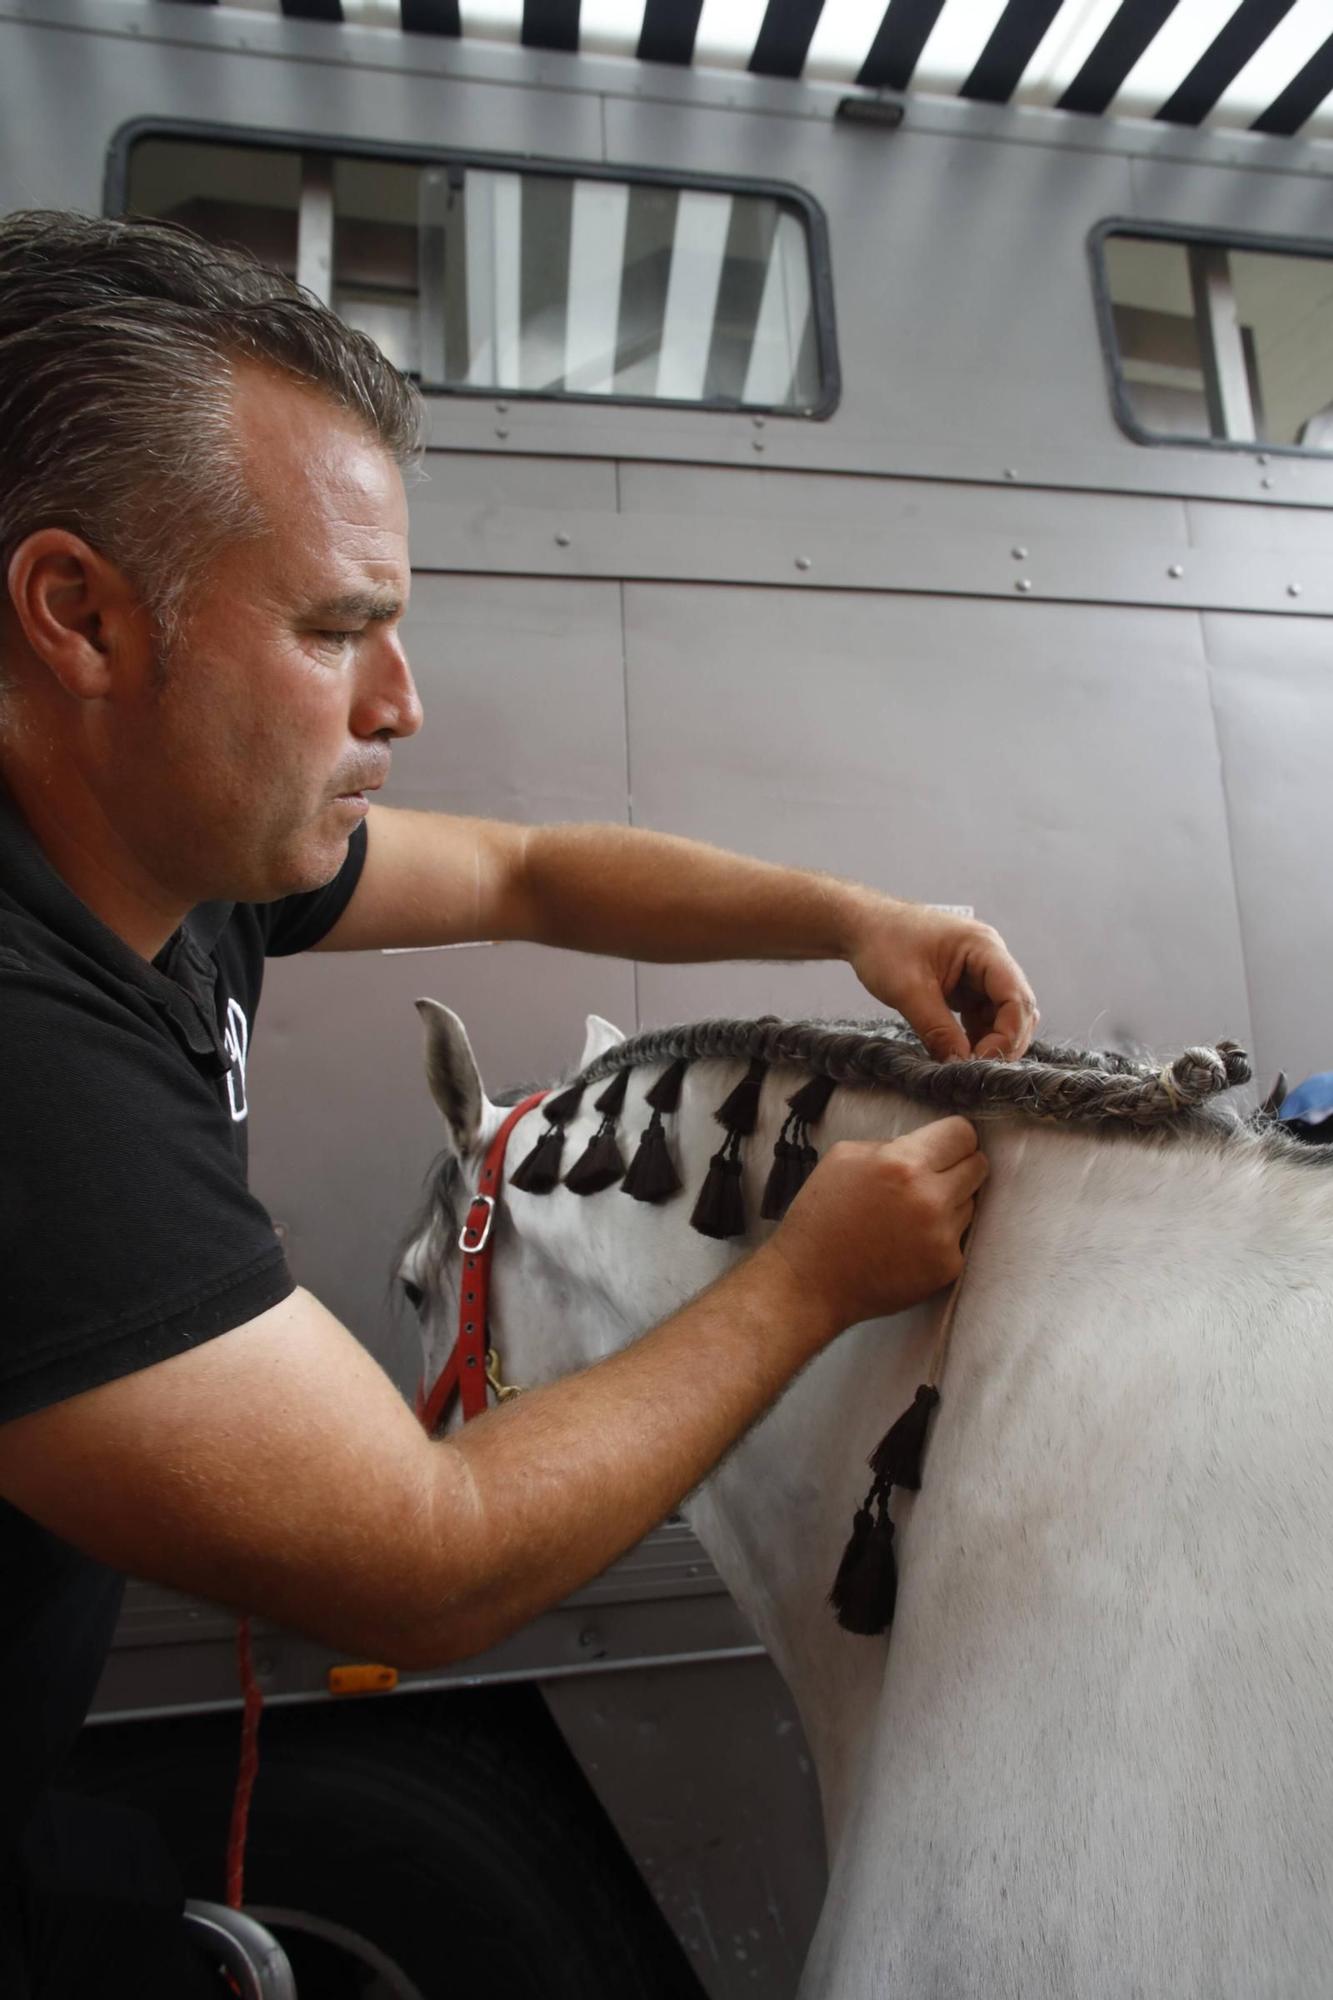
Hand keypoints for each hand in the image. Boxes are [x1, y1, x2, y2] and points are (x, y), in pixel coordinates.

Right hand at [758, 1118, 986, 1335]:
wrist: (811, 1281)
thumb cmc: (821, 1216)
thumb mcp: (844, 1158)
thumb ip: (891, 1146)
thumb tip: (925, 1147)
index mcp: (903, 1163)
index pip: (962, 1134)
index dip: (952, 1138)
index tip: (944, 1146)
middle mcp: (930, 1198)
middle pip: (978, 1166)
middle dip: (958, 1166)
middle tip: (933, 1178)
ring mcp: (943, 1235)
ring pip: (971, 1202)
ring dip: (949, 1203)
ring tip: (910, 1216)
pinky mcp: (947, 1266)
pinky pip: (959, 1238)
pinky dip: (940, 1237)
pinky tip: (908, 1244)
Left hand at [848, 900, 1037, 1061]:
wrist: (862, 926)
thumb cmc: (883, 944)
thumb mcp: (907, 990)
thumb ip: (936, 1029)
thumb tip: (959, 1065)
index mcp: (984, 948)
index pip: (1016, 996)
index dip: (1007, 1034)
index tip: (982, 1061)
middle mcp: (990, 958)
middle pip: (1017, 1007)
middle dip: (1004, 1041)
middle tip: (977, 1069)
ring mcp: (979, 972)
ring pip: (1002, 1015)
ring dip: (991, 1041)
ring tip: (967, 1064)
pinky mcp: (966, 986)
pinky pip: (983, 1015)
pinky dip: (977, 1036)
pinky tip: (960, 1053)